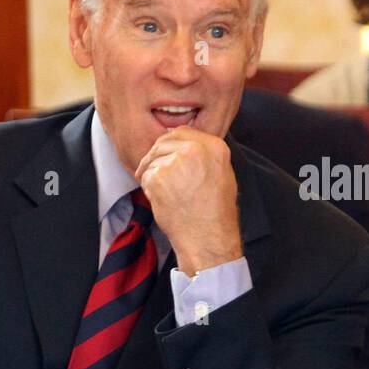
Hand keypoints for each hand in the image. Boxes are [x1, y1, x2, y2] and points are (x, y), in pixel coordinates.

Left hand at [134, 127, 242, 275]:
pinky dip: (149, 189)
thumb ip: (205, 156)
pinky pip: (146, 176)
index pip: (184, 131)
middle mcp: (195, 149)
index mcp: (215, 146)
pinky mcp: (158, 176)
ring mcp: (175, 161)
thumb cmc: (216, 213)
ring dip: (153, 175)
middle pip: (164, 141)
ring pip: (153, 159)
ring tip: (168, 195)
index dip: (172, 142)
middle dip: (157, 156)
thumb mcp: (222, 176)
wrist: (207, 237)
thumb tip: (184, 146)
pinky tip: (164, 202)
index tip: (167, 152)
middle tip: (156, 172)